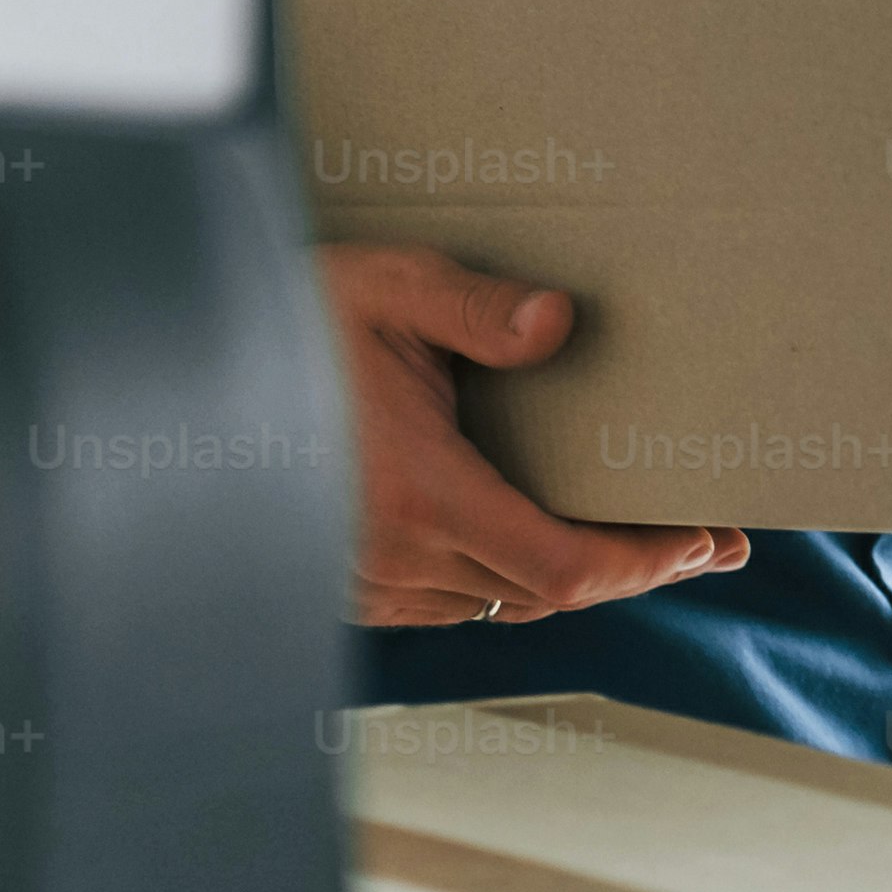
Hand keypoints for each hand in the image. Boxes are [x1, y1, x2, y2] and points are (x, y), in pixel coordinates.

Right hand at [318, 244, 747, 625]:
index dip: (648, 564)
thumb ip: (478, 306)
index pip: (566, 568)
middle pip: (549, 595)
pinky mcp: (347, 585)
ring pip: (502, 604)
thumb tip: (560, 322)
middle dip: (636, 569)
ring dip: (575, 580)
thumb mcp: (387, 288)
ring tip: (645, 545)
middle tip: (709, 543)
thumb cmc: (288, 319)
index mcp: (422, 496)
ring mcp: (367, 581)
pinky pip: (450, 604)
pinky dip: (508, 583)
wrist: (182, 371)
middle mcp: (397, 558)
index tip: (709, 539)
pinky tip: (537, 545)